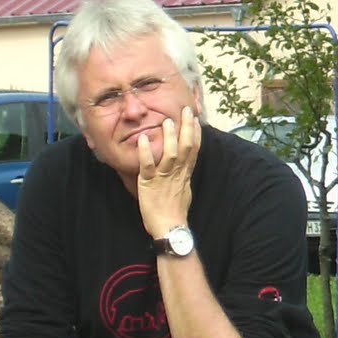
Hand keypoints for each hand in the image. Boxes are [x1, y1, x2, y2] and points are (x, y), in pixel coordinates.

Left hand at [137, 104, 200, 239]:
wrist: (169, 227)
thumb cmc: (176, 210)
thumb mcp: (185, 189)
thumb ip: (184, 175)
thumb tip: (185, 166)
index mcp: (185, 173)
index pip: (194, 149)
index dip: (195, 133)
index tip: (195, 119)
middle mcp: (177, 173)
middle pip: (186, 147)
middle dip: (186, 127)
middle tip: (185, 110)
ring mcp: (163, 177)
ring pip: (170, 153)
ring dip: (169, 136)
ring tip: (167, 121)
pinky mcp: (149, 183)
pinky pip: (147, 165)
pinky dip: (145, 151)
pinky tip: (141, 139)